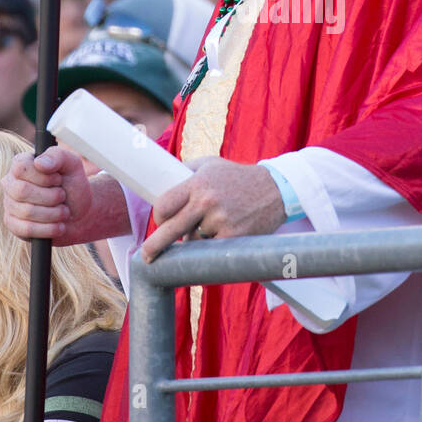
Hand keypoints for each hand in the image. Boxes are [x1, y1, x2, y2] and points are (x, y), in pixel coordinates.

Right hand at [2, 146, 94, 242]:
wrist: (80, 212)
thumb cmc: (73, 185)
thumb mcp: (72, 165)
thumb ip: (58, 156)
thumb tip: (39, 163)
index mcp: (21, 164)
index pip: (21, 168)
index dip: (44, 177)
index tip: (58, 180)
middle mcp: (11, 183)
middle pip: (21, 191)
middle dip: (51, 197)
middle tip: (63, 196)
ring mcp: (9, 204)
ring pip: (26, 212)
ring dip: (53, 214)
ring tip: (64, 211)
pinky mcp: (13, 225)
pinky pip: (26, 229)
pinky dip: (48, 229)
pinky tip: (59, 226)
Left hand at [141, 157, 285, 261]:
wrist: (275, 189)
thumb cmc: (237, 176)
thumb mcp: (210, 164)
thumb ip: (185, 172)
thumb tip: (161, 184)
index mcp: (197, 183)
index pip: (164, 204)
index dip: (159, 216)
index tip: (161, 221)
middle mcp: (206, 201)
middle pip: (170, 229)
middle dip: (155, 246)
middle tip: (145, 257)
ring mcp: (220, 220)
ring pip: (194, 241)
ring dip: (198, 238)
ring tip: (216, 222)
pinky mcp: (233, 237)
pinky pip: (211, 249)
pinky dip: (212, 245)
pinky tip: (223, 232)